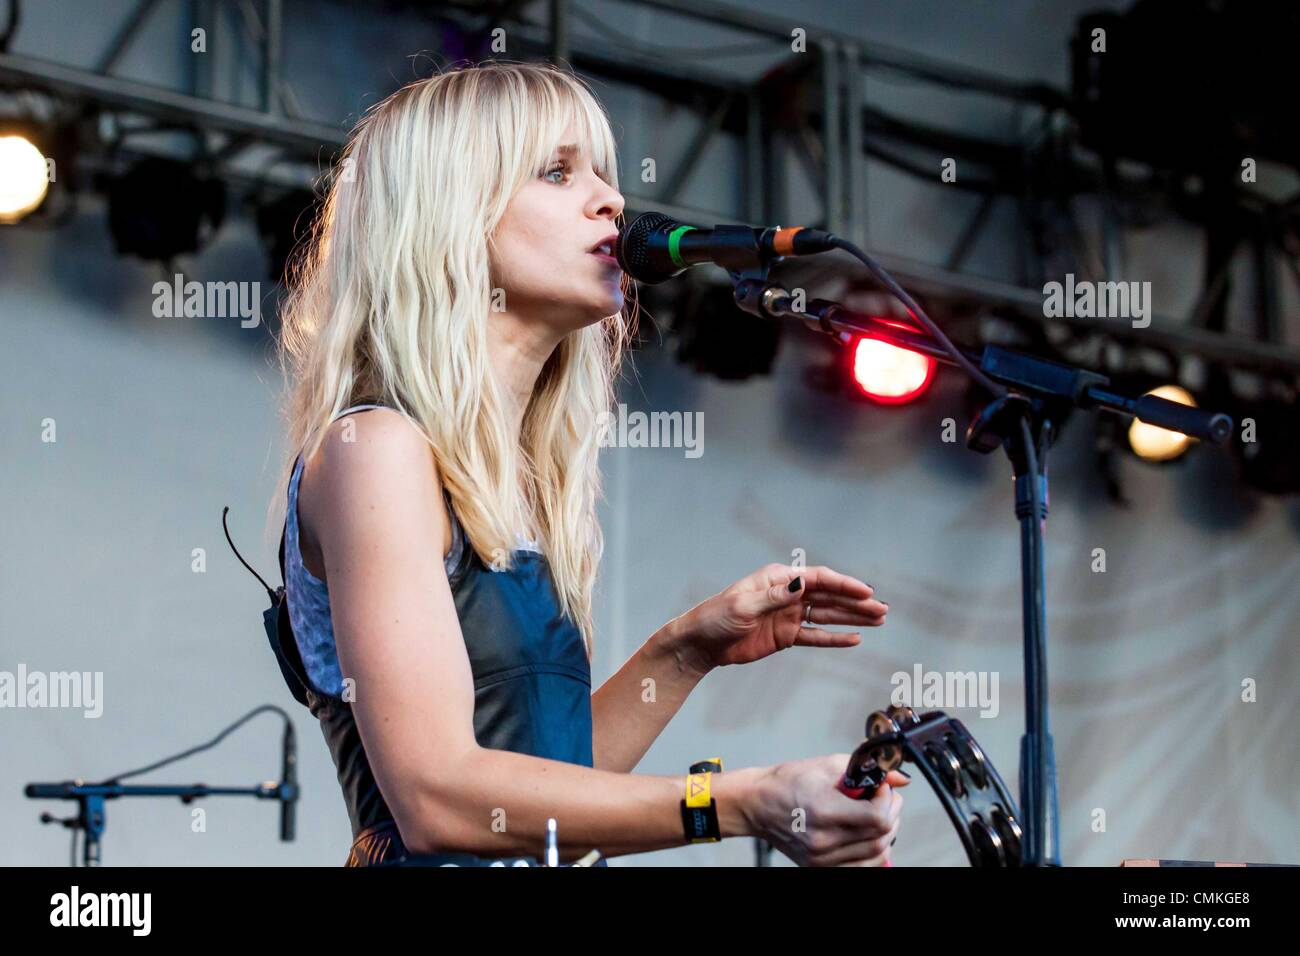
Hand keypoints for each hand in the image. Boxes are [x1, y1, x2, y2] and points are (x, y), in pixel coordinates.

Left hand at [667, 563, 886, 671]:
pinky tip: (855, 639)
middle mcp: (788, 594)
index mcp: (779, 579)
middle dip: (856, 602)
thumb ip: (775, 597)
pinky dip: (834, 638)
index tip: (867, 592)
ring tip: (878, 620)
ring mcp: (789, 615)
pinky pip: (815, 636)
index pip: (819, 579)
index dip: (844, 585)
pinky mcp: (786, 636)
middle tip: (883, 610)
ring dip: (852, 618)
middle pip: (829, 597)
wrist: (702, 643)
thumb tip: (802, 584)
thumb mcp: (744, 605)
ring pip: (828, 615)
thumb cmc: (717, 617)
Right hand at [747, 754, 909, 866]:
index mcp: (823, 810)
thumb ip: (865, 770)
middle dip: (891, 814)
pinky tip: (867, 834)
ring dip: (885, 833)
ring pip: (876, 854)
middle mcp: (823, 839)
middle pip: (881, 837)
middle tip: (884, 798)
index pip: (877, 817)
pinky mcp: (819, 867)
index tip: (882, 788)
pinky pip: (861, 867)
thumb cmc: (787, 782)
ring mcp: (821, 858)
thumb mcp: (827, 765)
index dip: (888, 800)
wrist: (757, 805)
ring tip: (875, 815)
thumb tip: (900, 778)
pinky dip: (872, 852)